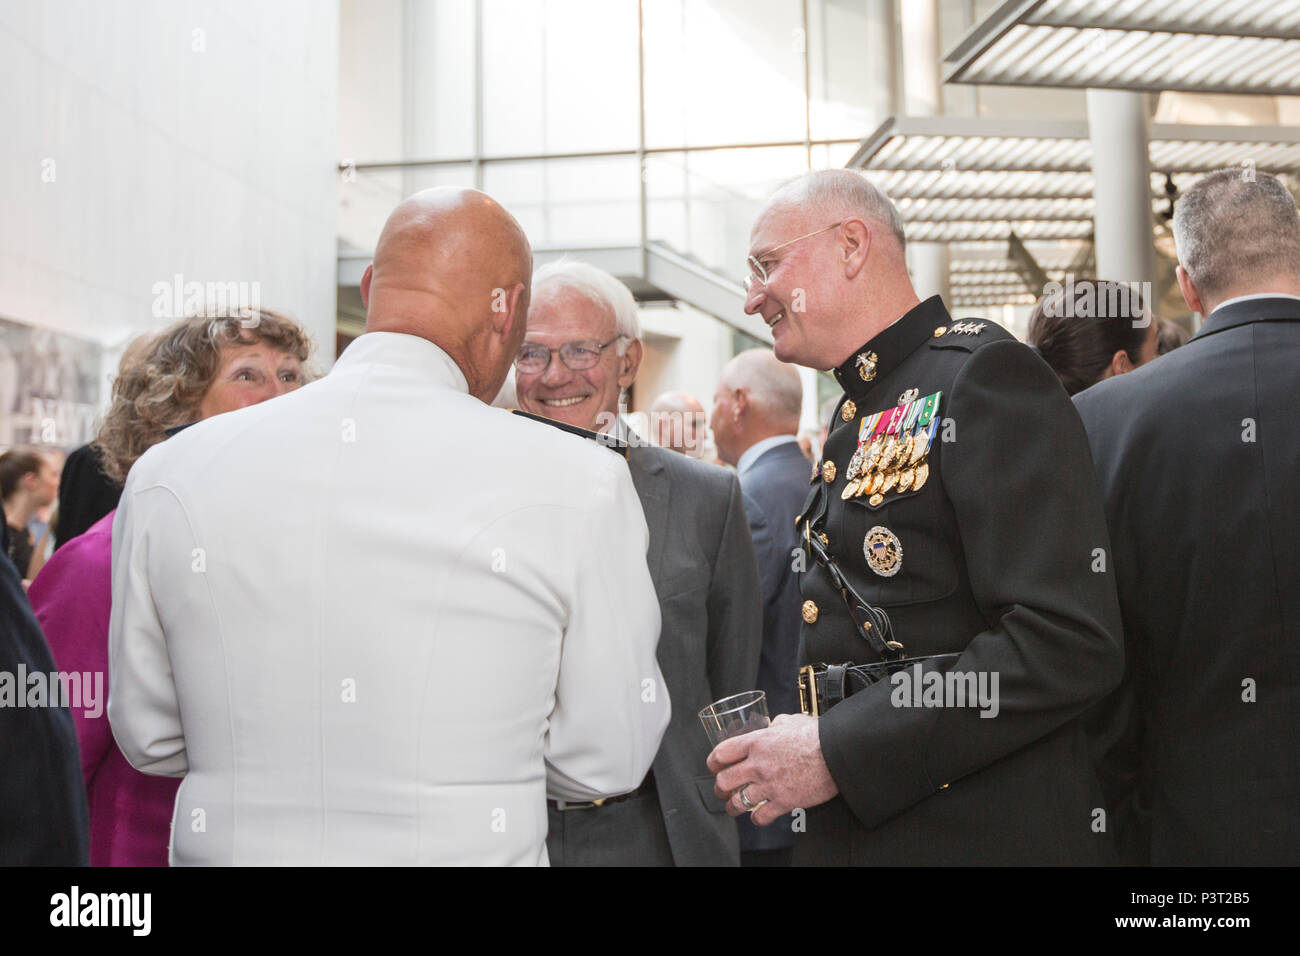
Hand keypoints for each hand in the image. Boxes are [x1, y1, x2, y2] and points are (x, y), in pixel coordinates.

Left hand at [706, 713, 837, 825]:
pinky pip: (761, 817)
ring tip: (733, 807)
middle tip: (722, 789)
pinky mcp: (784, 801)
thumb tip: (773, 725)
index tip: (714, 766)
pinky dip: (757, 819)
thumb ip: (777, 724)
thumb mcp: (792, 721)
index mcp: (757, 742)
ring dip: (733, 806)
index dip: (713, 762)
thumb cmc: (817, 736)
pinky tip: (758, 816)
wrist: (837, 753)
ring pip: (738, 802)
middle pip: (724, 781)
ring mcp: (770, 785)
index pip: (722, 753)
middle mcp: (759, 764)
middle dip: (719, 787)